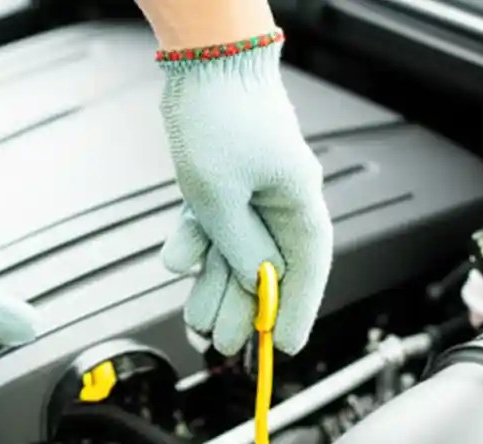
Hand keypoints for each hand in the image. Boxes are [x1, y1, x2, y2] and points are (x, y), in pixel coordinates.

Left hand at [156, 32, 333, 355]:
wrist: (203, 58)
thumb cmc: (220, 117)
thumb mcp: (220, 198)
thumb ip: (236, 247)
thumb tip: (251, 281)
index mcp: (299, 203)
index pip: (307, 271)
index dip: (297, 311)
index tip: (284, 345)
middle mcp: (281, 198)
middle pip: (265, 266)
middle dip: (241, 307)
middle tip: (223, 344)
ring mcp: (251, 187)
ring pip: (234, 248)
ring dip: (212, 283)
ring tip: (194, 319)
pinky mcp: (223, 176)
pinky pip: (212, 222)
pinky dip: (193, 241)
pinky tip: (176, 261)